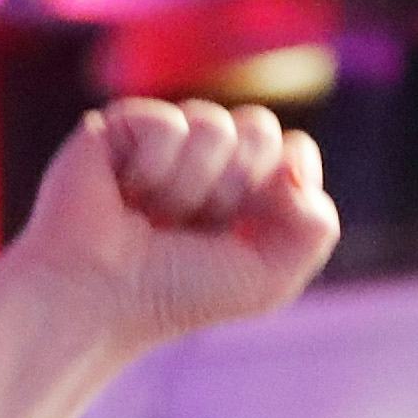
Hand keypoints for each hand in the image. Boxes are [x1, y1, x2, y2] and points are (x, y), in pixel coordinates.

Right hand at [0, 100, 339, 362]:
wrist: (101, 294)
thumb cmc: (180, 294)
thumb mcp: (270, 278)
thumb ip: (315, 225)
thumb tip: (297, 159)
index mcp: (250, 189)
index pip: (294, 150)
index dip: (282, 185)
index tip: (245, 230)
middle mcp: (210, 158)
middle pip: (261, 128)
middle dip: (235, 188)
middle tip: (194, 226)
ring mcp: (166, 137)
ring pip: (216, 125)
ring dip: (192, 189)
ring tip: (154, 215)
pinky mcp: (122, 123)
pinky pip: (168, 125)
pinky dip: (153, 172)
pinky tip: (125, 194)